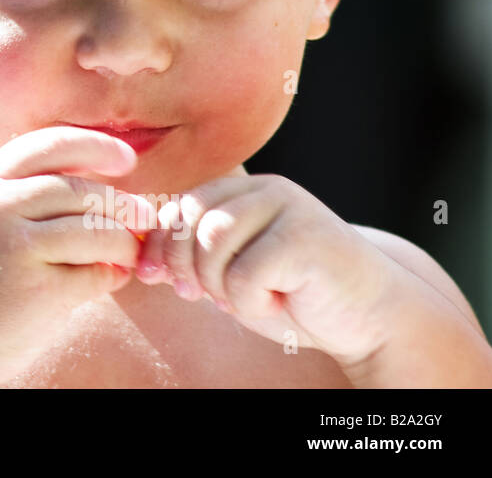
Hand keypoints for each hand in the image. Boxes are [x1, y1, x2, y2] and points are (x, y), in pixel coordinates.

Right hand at [0, 126, 157, 386]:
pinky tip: (108, 281)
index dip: (94, 145)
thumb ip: (18, 203)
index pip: (48, 145)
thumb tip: (95, 193)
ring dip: (125, 243)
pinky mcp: (38, 290)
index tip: (125, 158)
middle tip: (144, 216)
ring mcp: (17, 247)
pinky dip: (113, 276)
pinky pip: (97, 274)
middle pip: (83, 189)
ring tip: (126, 256)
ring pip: (100, 230)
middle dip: (124, 203)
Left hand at [135, 173, 396, 363]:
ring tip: (248, 298)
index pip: (179, 205)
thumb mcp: (233, 270)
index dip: (161, 244)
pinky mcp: (305, 237)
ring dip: (220, 284)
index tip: (159, 277)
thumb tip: (138, 256)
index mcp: (246, 190)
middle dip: (186, 266)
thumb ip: (192, 255)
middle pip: (190, 219)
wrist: (370, 317)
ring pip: (212, 241)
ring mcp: (289, 207)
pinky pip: (245, 273)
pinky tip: (279, 302)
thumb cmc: (295, 294)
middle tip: (208, 295)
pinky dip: (250, 301)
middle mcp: (267, 189)